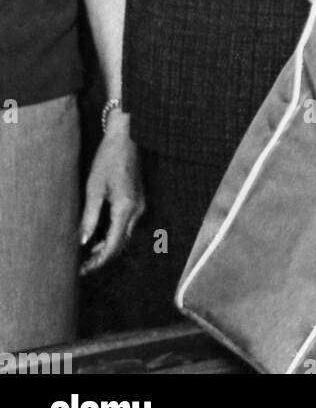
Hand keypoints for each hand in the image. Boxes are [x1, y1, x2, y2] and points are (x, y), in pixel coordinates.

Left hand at [80, 114, 144, 273]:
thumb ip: (90, 216)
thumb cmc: (108, 159)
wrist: (126, 137)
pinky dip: (115, 234)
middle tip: (83, 265)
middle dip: (103, 257)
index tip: (84, 270)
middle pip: (122, 243)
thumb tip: (83, 241)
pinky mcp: (139, 200)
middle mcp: (137, 210)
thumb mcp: (94, 188)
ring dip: (109, 246)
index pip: (114, 245)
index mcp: (125, 208)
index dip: (99, 261)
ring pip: (126, 235)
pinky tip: (101, 235)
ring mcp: (140, 205)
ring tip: (88, 253)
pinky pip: (128, 225)